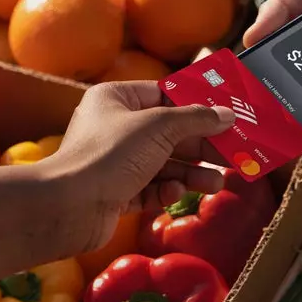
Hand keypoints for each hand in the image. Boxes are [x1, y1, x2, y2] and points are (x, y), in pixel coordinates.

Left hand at [0, 82, 233, 280]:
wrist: (69, 207)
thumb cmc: (109, 154)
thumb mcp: (159, 127)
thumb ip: (196, 119)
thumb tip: (226, 114)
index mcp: (115, 98)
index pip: (163, 95)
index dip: (195, 104)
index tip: (226, 114)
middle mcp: (113, 127)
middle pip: (168, 133)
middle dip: (200, 146)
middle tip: (233, 154)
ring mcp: (114, 162)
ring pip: (163, 164)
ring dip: (191, 173)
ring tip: (216, 183)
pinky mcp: (116, 193)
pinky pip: (150, 188)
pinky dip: (166, 192)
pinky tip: (175, 195)